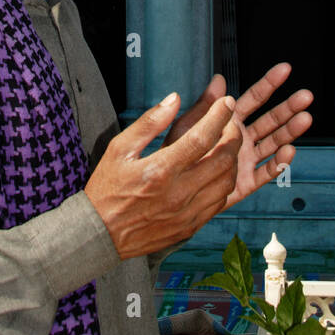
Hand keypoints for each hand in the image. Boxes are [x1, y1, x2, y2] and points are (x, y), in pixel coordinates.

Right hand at [85, 92, 242, 259]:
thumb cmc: (107, 188)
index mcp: (160, 170)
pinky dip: (225, 182)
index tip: (227, 101)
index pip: (201, 138)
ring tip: (227, 144)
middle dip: (233, 136)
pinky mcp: (190, 227)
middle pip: (223, 160)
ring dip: (233, 159)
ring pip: (227, 182)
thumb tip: (174, 99)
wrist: (100, 234)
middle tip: (230, 122)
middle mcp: (178, 194)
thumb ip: (149, 123)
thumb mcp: (119, 149)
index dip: (219, 116)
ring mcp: (187, 214)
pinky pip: (220, 202)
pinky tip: (218, 170)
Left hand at [163, 64, 312, 210]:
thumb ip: (207, 105)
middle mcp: (241, 138)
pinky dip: (278, 164)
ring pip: (273, 143)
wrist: (168, 189)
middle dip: (288, 107)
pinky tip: (288, 152)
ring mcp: (245, 160)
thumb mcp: (188, 125)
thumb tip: (219, 78)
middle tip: (306, 96)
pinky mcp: (245, 183)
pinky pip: (265, 173)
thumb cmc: (174, 154)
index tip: (285, 69)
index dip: (269, 84)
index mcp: (229, 121)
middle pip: (270, 120)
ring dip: (289, 131)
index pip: (254, 98)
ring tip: (305, 119)